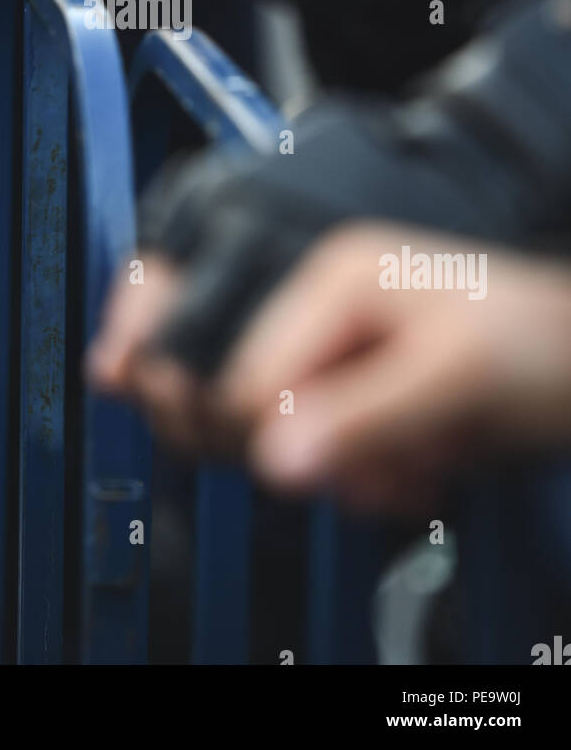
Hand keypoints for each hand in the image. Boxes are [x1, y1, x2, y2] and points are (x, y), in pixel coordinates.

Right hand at [90, 223, 570, 510]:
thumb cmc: (535, 345)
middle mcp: (308, 299)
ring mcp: (320, 342)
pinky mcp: (338, 382)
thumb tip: (270, 461)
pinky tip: (403, 467)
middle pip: (214, 391)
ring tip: (395, 464)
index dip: (258, 436)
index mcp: (327, 274)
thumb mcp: (455, 379)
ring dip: (326, 469)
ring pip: (255, 429)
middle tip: (349, 464)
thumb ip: (361, 417)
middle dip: (275, 448)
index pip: (232, 375)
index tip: (306, 466)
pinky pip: (300, 444)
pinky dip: (348, 475)